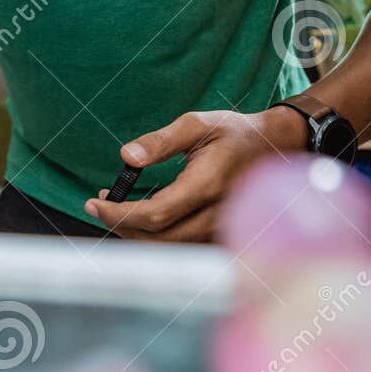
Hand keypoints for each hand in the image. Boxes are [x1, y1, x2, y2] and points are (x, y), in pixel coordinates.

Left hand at [84, 106, 307, 241]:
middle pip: (158, 239)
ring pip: (169, 248)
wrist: (276, 147)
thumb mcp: (197, 124)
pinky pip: (181, 245)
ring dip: (136, 233)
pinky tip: (140, 217)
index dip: (120, 214)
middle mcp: (215, 214)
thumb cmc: (235, 133)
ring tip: (116, 207)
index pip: (155, 215)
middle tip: (99, 204)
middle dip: (121, 225)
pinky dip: (155, 236)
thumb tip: (126, 157)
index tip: (94, 202)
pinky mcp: (219, 233)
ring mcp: (220, 228)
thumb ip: (160, 141)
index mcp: (207, 186)